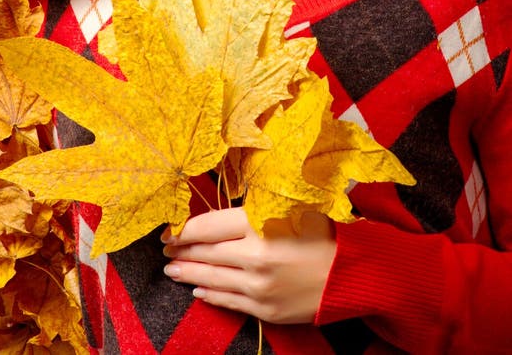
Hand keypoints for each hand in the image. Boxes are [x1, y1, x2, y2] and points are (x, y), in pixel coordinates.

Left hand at [162, 207, 335, 323]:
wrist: (352, 271)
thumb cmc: (320, 231)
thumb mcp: (286, 207)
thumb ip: (251, 211)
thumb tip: (216, 216)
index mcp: (259, 224)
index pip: (208, 226)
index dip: (183, 228)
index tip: (169, 229)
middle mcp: (255, 256)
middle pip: (206, 252)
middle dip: (182, 250)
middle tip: (165, 248)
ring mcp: (259, 286)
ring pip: (212, 278)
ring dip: (189, 273)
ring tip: (172, 269)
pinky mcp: (266, 308)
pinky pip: (229, 301)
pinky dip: (210, 294)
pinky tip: (198, 288)